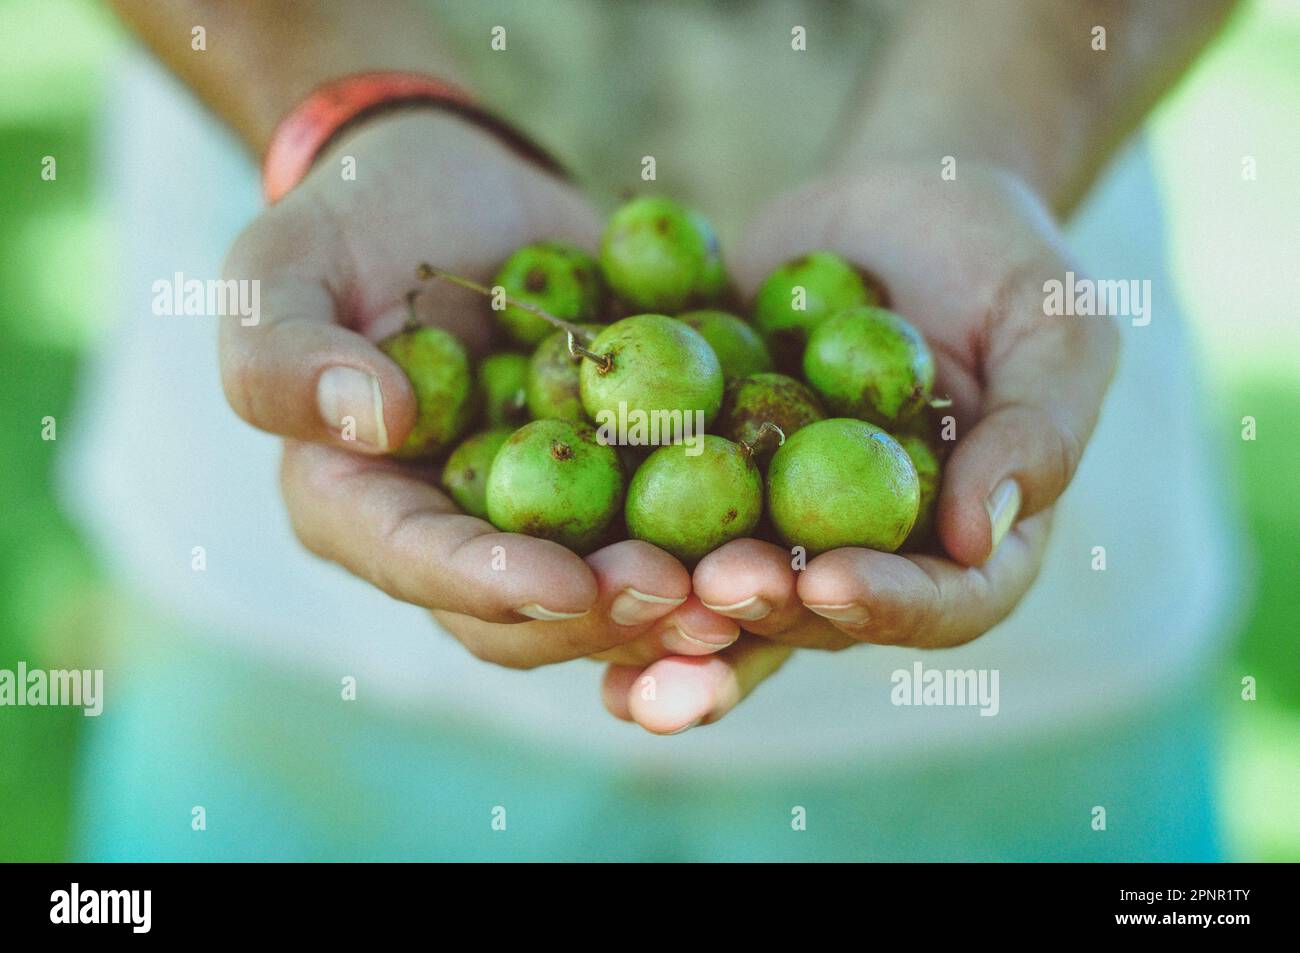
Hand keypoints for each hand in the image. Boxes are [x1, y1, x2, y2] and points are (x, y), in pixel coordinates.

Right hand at [220, 111, 734, 668]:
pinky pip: (676, 524)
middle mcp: (456, 537)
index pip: (422, 566)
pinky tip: (791, 539)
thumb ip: (284, 354)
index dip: (495, 588)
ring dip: (684, 603)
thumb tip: (375, 421)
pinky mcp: (618, 479)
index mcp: (362, 511)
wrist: (451, 184)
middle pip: (528, 613)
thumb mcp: (278, 269)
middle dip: (610, 616)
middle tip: (690, 599)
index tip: (571, 584)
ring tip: (757, 587)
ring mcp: (544, 516)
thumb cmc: (348, 222)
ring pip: (613, 590)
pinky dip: (729, 539)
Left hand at [601, 162, 1118, 731]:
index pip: (943, 602)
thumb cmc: (997, 259)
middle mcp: (869, 558)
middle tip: (707, 598)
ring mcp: (780, 529)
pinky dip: (613, 554)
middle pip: (818, 621)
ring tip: (619, 642)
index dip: (888, 604)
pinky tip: (556, 573)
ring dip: (673, 629)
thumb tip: (979, 530)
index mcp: (966, 545)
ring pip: (727, 603)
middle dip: (759, 617)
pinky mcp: (705, 485)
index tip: (830, 581)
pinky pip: (658, 528)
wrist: (894, 208)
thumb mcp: (1055, 321)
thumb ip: (1041, 425)